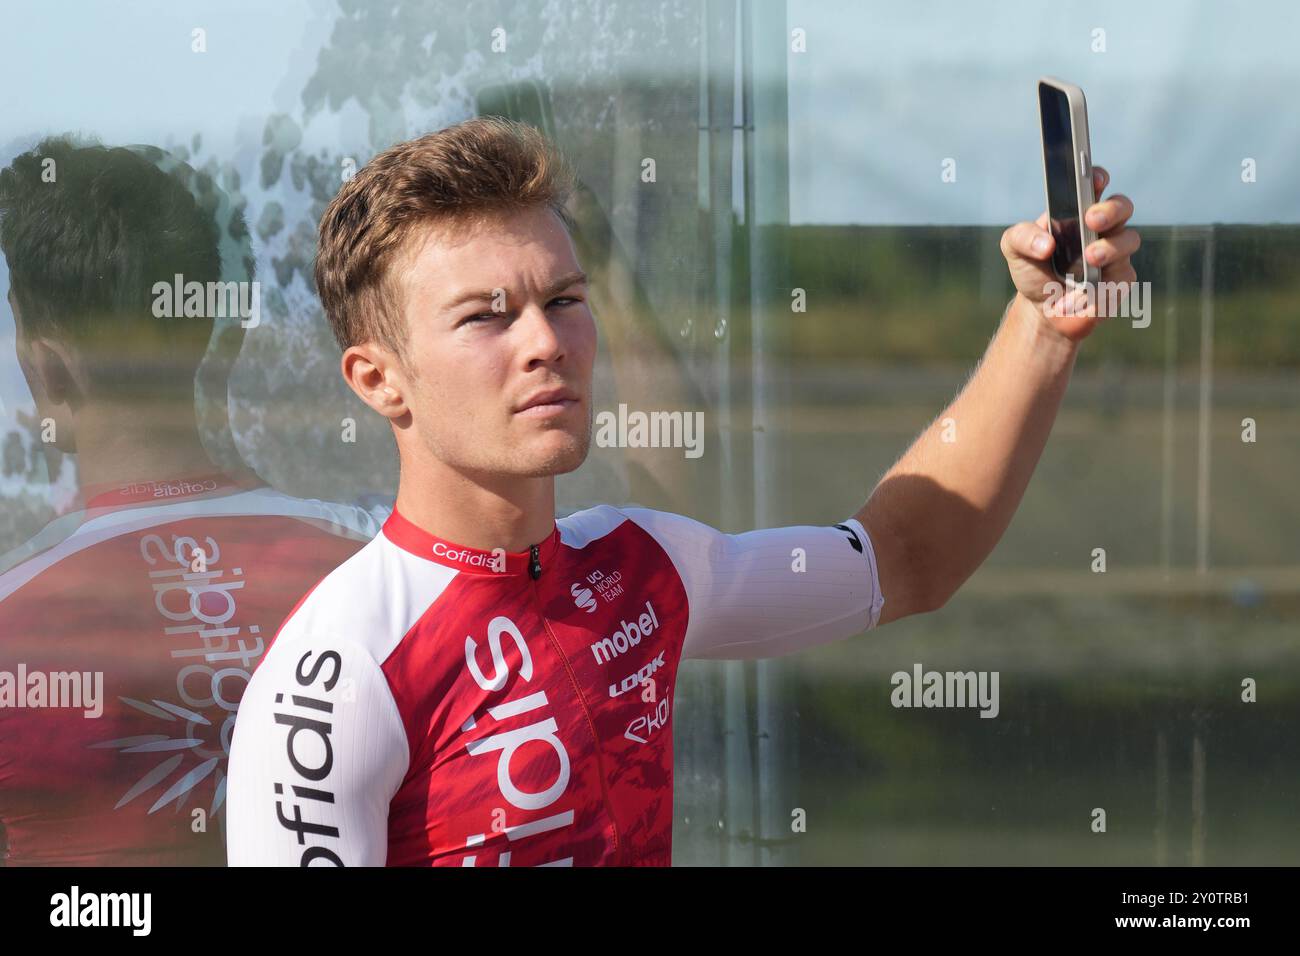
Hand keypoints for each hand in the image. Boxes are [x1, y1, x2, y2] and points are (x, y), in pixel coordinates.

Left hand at [999, 165, 1140, 342]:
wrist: (1041, 310)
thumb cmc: (1034, 270)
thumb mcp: (1015, 249)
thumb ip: (1022, 237)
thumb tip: (1046, 244)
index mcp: (1078, 211)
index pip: (1095, 184)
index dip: (1098, 177)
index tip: (1094, 178)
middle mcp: (1102, 228)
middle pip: (1122, 207)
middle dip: (1111, 210)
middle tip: (1091, 219)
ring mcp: (1116, 253)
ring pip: (1129, 240)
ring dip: (1110, 248)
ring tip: (1089, 257)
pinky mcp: (1120, 280)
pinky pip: (1121, 278)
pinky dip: (1100, 286)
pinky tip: (1079, 294)